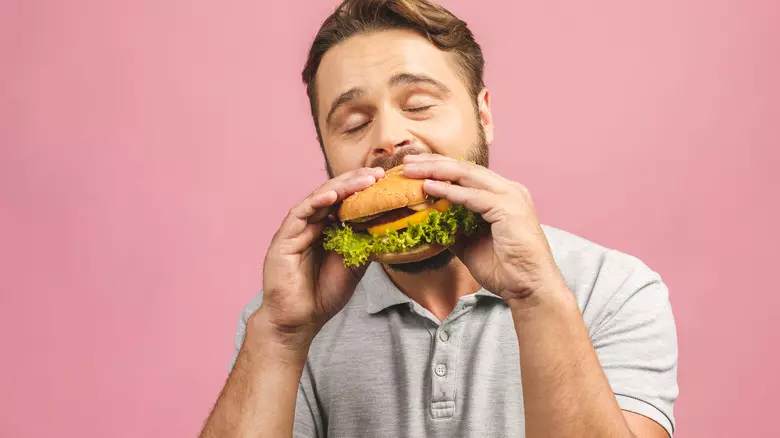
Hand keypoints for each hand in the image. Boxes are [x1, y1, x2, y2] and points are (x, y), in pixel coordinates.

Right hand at [255, 167, 385, 346]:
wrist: (300, 321)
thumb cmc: (323, 295)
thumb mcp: (354, 266)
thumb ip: (365, 244)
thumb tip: (388, 226)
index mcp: (325, 229)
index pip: (345, 202)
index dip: (363, 190)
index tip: (386, 182)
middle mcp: (310, 225)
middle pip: (333, 194)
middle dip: (355, 182)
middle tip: (378, 174)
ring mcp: (295, 230)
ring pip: (318, 199)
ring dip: (341, 188)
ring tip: (363, 180)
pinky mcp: (283, 238)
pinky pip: (300, 214)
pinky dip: (316, 202)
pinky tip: (334, 197)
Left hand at [403, 154, 563, 304]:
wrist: (529, 288)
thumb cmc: (505, 269)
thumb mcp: (470, 243)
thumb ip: (453, 227)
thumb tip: (428, 221)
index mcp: (502, 195)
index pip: (467, 174)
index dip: (439, 168)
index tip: (414, 168)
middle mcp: (508, 189)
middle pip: (465, 168)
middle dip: (433, 162)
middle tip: (407, 161)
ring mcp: (511, 196)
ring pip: (467, 175)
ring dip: (436, 171)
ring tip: (412, 170)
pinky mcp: (508, 208)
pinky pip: (473, 196)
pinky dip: (449, 191)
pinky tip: (429, 188)